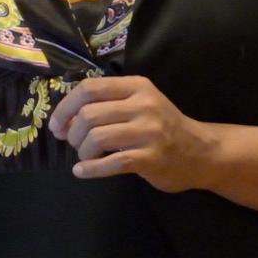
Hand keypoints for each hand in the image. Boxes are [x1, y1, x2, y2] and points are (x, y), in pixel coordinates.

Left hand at [48, 75, 219, 190]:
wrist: (201, 153)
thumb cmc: (163, 128)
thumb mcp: (140, 104)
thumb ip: (107, 105)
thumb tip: (63, 121)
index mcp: (137, 86)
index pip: (89, 88)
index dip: (65, 107)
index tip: (57, 125)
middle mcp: (144, 105)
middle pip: (89, 115)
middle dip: (74, 133)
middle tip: (75, 144)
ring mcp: (149, 131)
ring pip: (97, 138)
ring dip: (82, 152)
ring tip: (85, 158)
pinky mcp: (151, 157)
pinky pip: (111, 162)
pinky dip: (91, 169)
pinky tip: (83, 171)